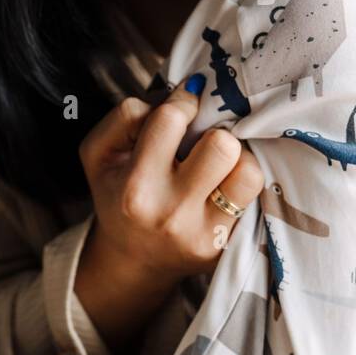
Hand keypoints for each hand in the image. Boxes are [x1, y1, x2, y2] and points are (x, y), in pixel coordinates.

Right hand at [78, 74, 264, 284]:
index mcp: (136, 187)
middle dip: (215, 132)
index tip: (188, 102)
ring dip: (238, 159)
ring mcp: (204, 233)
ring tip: (220, 162)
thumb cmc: (118, 195)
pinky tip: (226, 182)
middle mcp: (171, 212)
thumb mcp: (99, 153)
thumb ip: (126, 115)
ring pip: (249, 172)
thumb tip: (178, 95)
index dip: (184, 101)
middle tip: (205, 138)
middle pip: (222, 145)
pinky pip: (256, 198)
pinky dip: (243, 182)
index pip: (171, 119)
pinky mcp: (227, 246)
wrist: (132, 259)